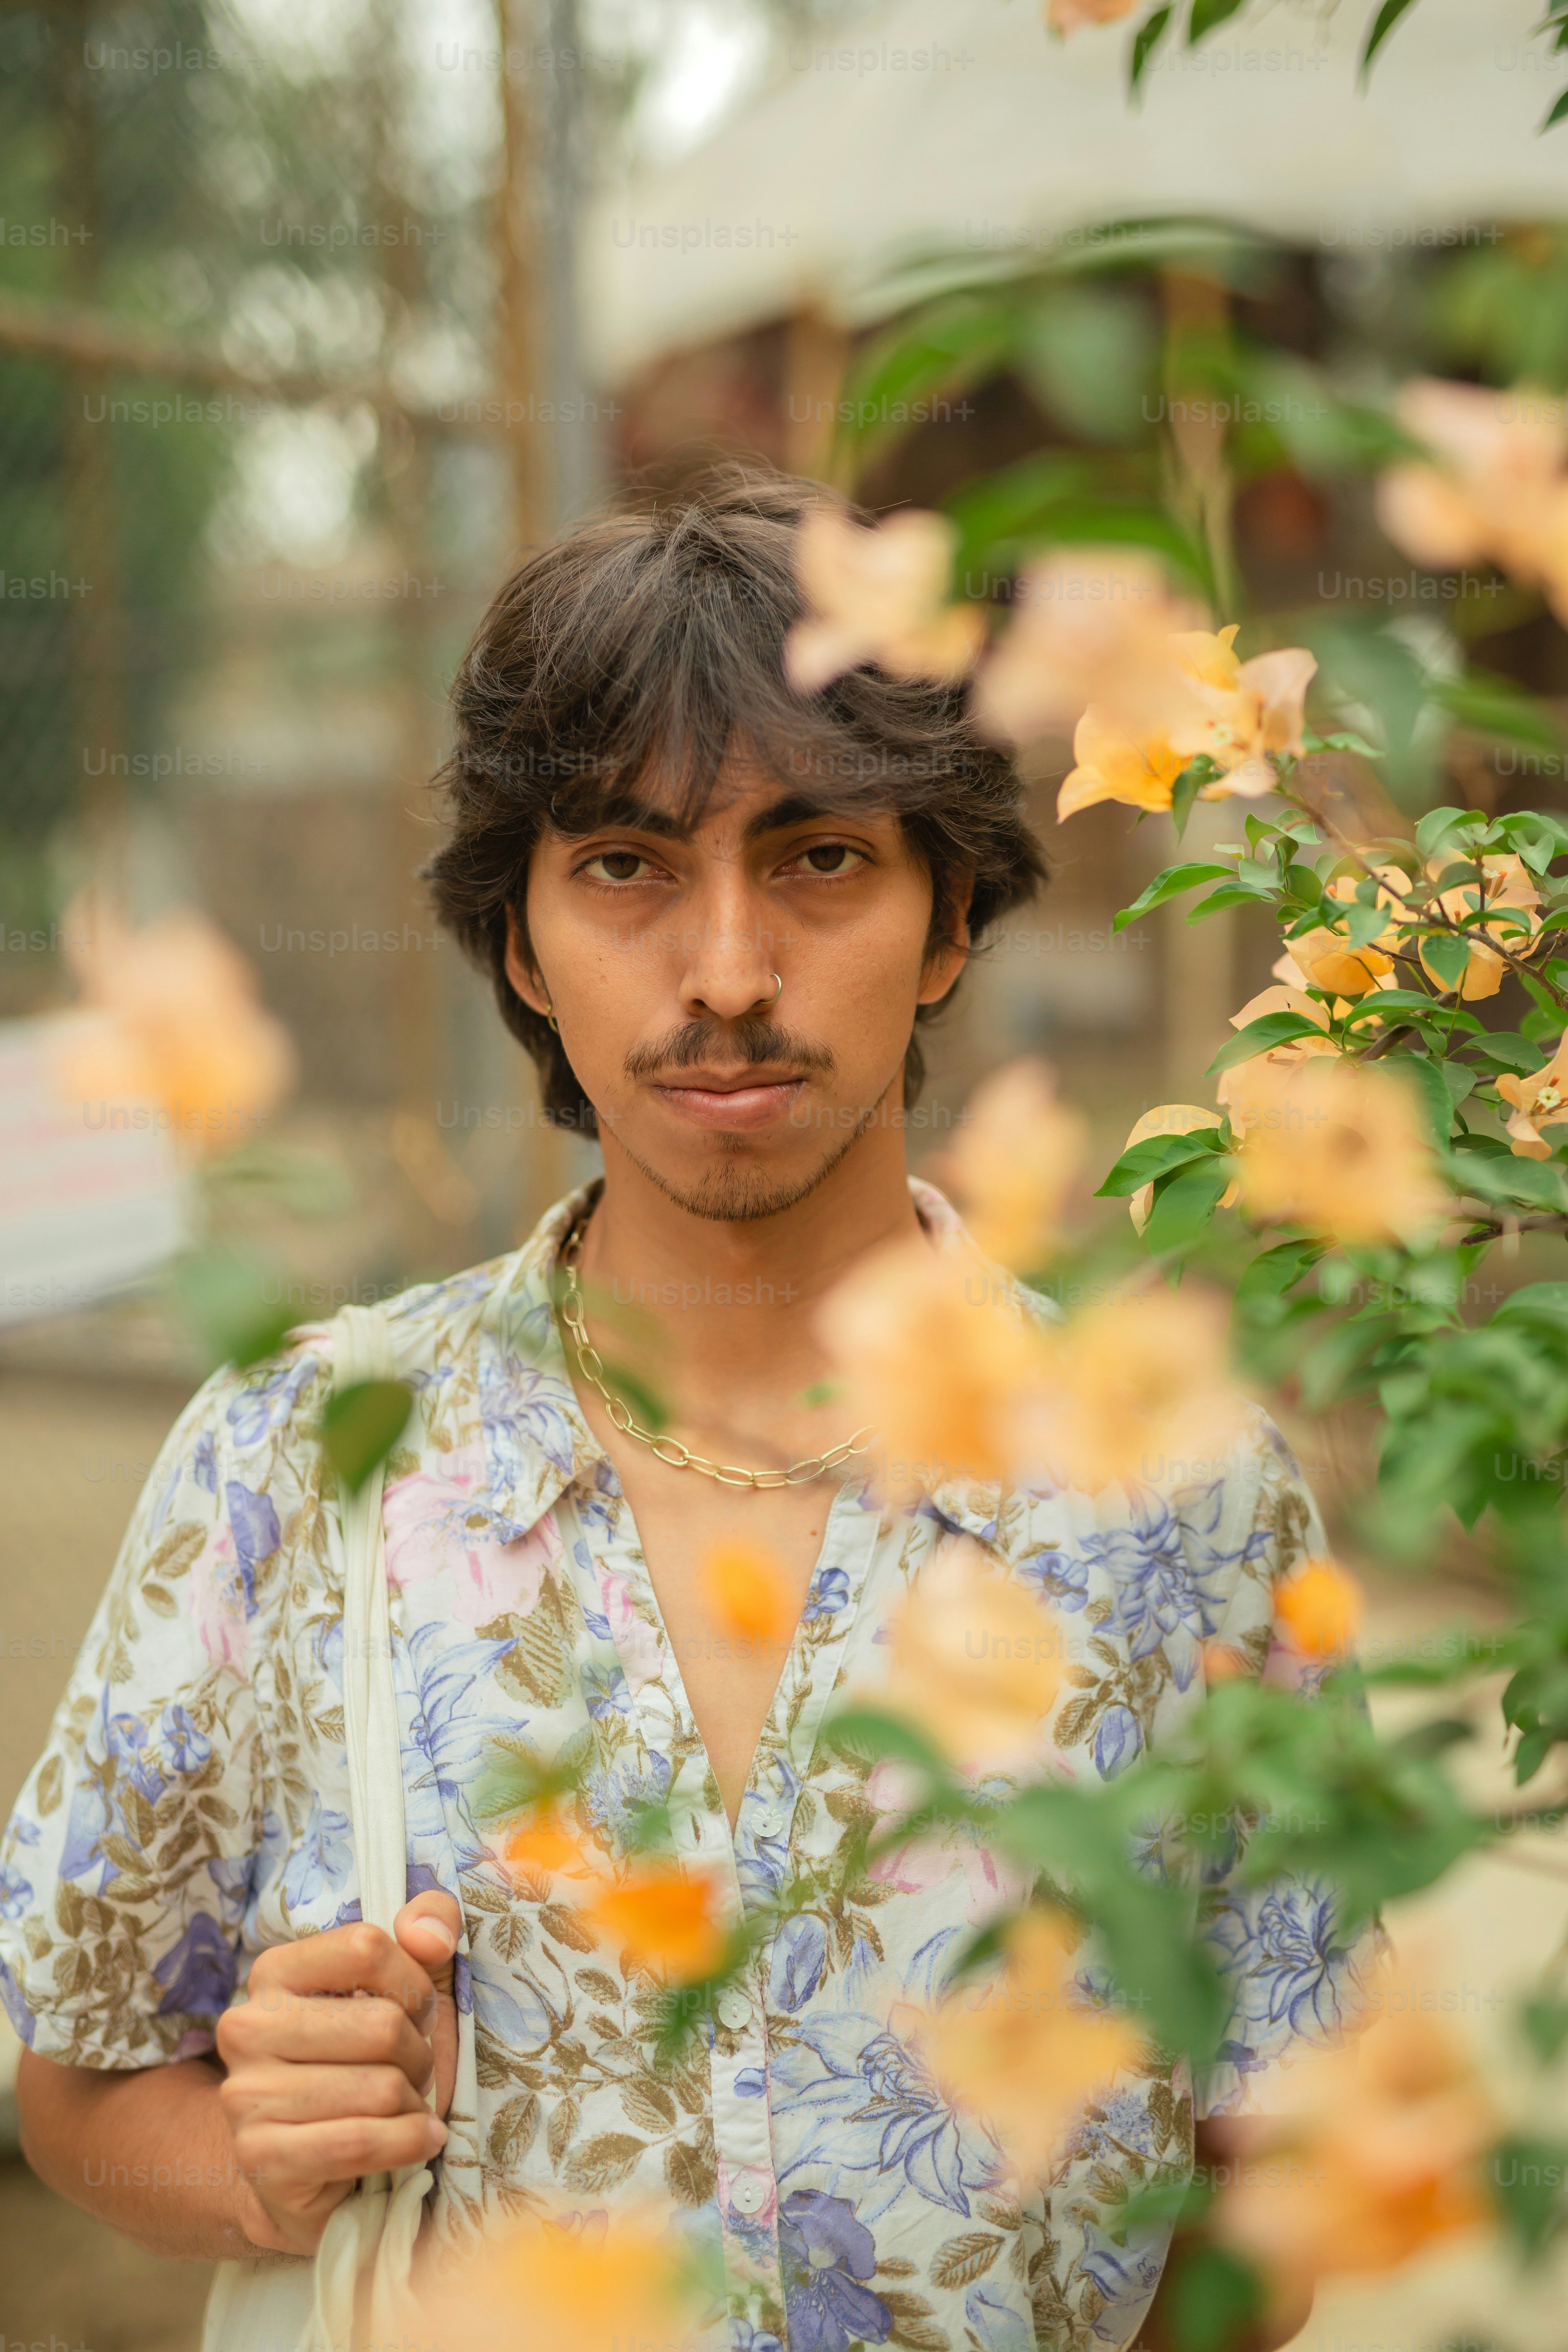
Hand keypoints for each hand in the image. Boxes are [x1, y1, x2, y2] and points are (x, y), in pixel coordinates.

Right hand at [215, 1889, 461, 2256]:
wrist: (321, 2164)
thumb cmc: (371, 2062)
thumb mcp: (408, 1984)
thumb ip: (429, 1927)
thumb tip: (431, 1936)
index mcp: (274, 1972)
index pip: (365, 1947)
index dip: (414, 1984)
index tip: (417, 2014)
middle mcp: (247, 2027)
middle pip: (382, 2025)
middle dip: (420, 2055)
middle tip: (415, 2073)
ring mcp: (246, 2094)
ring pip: (380, 2088)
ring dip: (416, 2104)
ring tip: (407, 2108)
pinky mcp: (260, 2157)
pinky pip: (360, 2143)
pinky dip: (408, 2143)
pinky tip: (420, 2140)